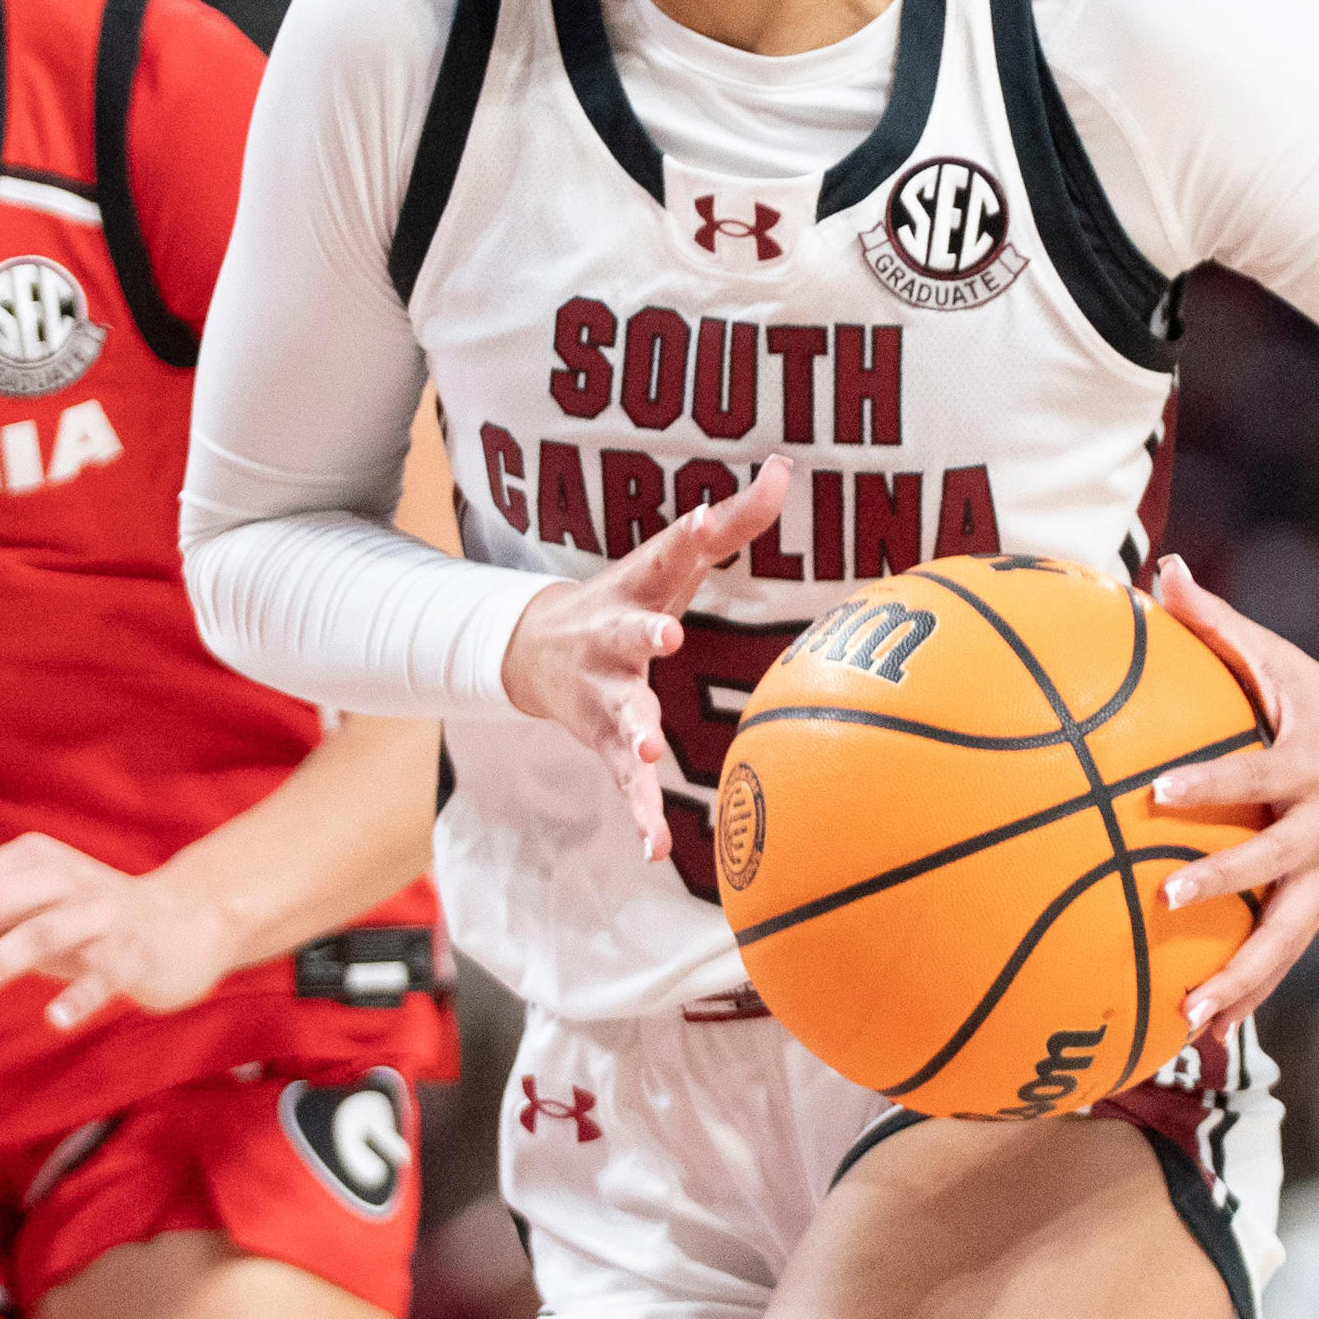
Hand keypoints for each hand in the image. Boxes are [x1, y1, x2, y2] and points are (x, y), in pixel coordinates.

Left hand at [0, 833, 246, 1032]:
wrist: (192, 919)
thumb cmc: (95, 923)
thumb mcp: (32, 926)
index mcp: (26, 861)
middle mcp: (59, 877)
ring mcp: (101, 910)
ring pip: (39, 932)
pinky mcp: (138, 946)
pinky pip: (107, 972)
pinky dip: (81, 995)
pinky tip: (55, 1021)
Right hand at [498, 459, 793, 862]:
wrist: (535, 651)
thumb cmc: (627, 598)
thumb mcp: (670, 558)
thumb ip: (730, 522)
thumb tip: (782, 469)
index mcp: (636, 592)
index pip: (665, 558)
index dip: (688, 539)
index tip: (706, 524)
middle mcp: (613, 643)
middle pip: (629, 637)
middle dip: (646, 636)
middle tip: (666, 637)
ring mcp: (606, 698)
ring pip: (621, 717)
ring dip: (635, 733)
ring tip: (651, 750)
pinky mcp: (608, 746)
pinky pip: (626, 784)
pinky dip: (639, 816)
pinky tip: (653, 849)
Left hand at [1139, 558, 1318, 1029]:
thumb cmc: (1315, 697)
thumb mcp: (1276, 659)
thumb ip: (1216, 622)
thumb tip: (1160, 567)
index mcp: (1309, 763)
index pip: (1256, 775)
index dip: (1212, 785)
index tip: (1158, 793)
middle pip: (1276, 866)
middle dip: (1225, 885)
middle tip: (1166, 901)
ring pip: (1286, 936)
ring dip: (1241, 978)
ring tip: (1188, 1015)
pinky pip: (1282, 957)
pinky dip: (1246, 995)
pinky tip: (1197, 1034)